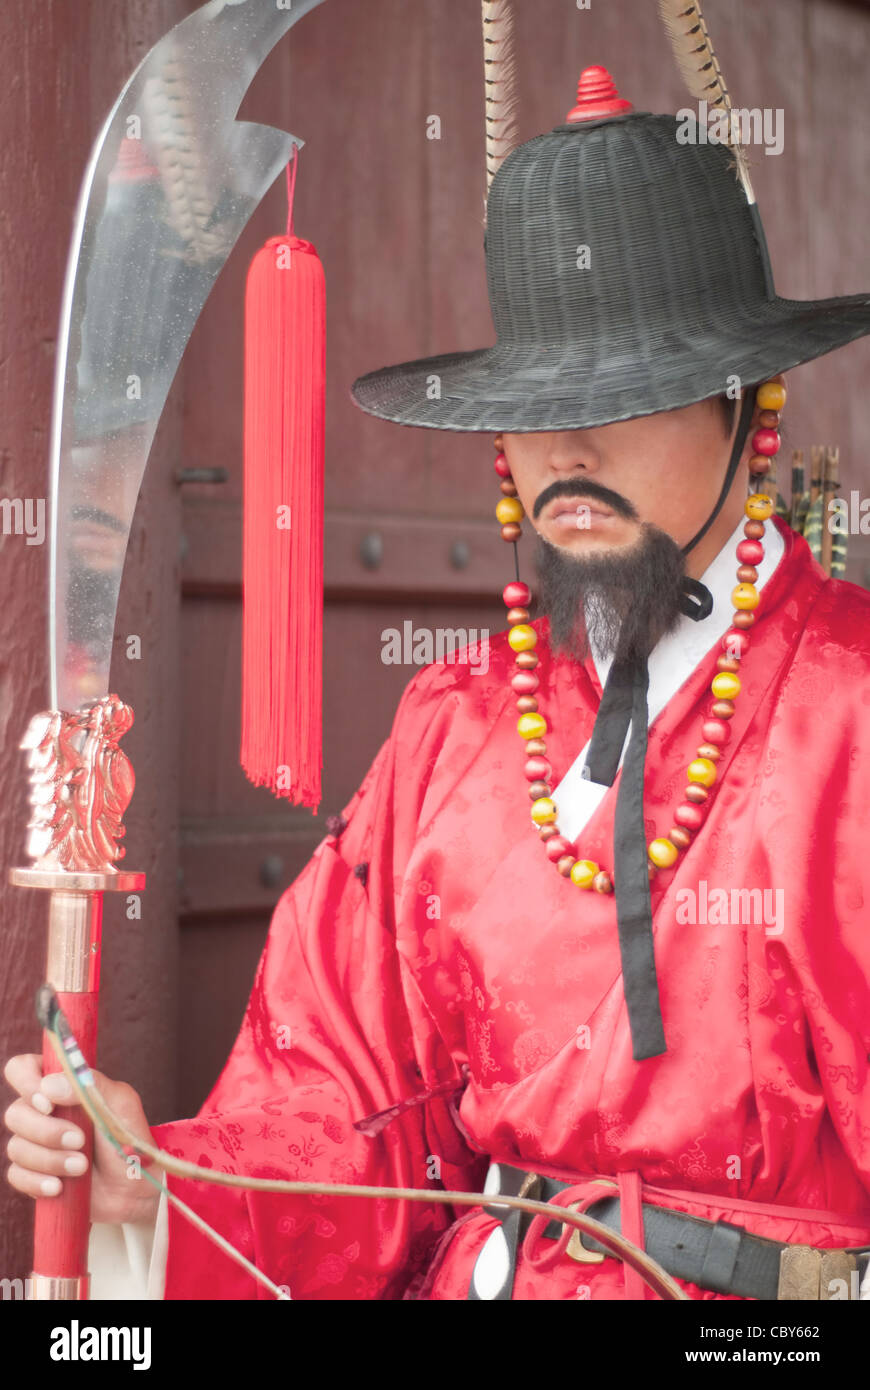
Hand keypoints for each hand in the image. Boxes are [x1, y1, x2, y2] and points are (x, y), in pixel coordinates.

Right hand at [3, 1054, 160, 1225]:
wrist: (135, 1190)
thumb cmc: (129, 1139)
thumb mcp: (121, 1103)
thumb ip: (90, 1084)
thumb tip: (48, 1086)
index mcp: (60, 1087)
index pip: (22, 1069)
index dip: (27, 1082)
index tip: (49, 1104)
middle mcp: (42, 1113)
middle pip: (15, 1113)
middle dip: (46, 1130)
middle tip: (80, 1140)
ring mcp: (35, 1146)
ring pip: (16, 1147)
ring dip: (50, 1159)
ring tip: (81, 1167)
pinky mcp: (33, 1176)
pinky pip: (17, 1176)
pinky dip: (37, 1182)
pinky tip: (59, 1186)